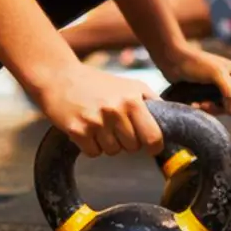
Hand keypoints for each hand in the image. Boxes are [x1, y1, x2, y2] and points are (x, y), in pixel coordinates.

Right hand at [38, 63, 162, 157]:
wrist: (60, 77)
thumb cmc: (99, 83)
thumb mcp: (131, 85)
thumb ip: (151, 101)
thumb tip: (171, 120)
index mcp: (132, 100)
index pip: (153, 136)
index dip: (154, 146)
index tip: (151, 146)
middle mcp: (115, 111)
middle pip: (132, 147)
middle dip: (127, 142)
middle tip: (117, 128)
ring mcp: (95, 121)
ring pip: (112, 152)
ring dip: (108, 144)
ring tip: (100, 125)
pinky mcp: (76, 130)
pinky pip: (93, 153)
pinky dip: (91, 146)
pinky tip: (87, 129)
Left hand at [156, 43, 230, 114]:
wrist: (173, 60)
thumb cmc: (196, 63)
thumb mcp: (217, 74)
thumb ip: (230, 91)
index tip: (217, 105)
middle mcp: (230, 80)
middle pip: (230, 105)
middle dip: (216, 108)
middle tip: (204, 105)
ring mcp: (217, 87)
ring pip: (218, 107)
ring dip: (207, 108)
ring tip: (196, 104)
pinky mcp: (205, 92)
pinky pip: (208, 105)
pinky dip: (201, 107)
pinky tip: (193, 104)